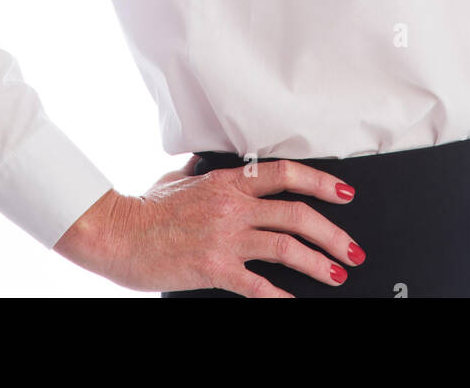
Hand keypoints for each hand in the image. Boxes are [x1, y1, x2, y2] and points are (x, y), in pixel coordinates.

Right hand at [53, 153, 363, 296]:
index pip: (285, 174)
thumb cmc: (144, 207)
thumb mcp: (180, 178)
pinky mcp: (214, 267)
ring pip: (285, 246)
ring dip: (318, 263)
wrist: (117, 232)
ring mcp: (225, 237)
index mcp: (227, 181)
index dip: (320, 183)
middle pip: (296, 214)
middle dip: (332, 233)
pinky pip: (257, 284)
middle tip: (352, 248)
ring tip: (336, 273)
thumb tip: (213, 164)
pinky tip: (296, 303)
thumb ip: (205, 172)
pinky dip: (281, 297)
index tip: (344, 194)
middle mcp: (232, 206)